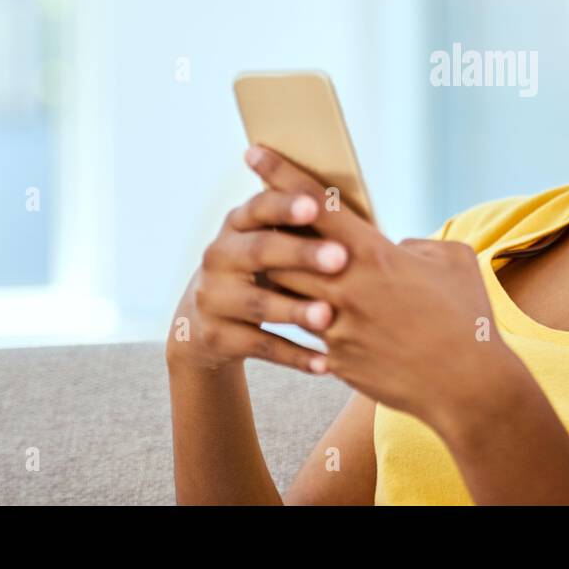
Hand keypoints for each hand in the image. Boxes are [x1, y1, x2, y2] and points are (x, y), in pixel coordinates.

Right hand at [166, 154, 355, 374]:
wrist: (206, 320)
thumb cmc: (264, 269)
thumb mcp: (270, 242)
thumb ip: (302, 228)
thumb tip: (362, 214)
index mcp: (238, 223)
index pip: (261, 206)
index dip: (285, 205)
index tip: (314, 205)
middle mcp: (219, 255)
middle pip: (260, 251)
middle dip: (301, 254)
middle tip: (340, 258)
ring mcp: (213, 297)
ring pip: (258, 303)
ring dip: (296, 310)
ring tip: (328, 315)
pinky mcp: (217, 336)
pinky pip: (260, 346)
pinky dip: (294, 355)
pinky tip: (324, 363)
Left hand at [242, 144, 519, 435]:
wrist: (467, 386)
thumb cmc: (466, 318)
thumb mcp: (451, 262)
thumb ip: (419, 244)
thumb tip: (399, 246)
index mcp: (373, 253)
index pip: (313, 204)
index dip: (279, 175)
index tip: (253, 152)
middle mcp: (346, 286)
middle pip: (283, 248)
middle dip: (268, 229)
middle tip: (255, 215)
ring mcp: (337, 326)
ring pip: (284, 291)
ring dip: (276, 276)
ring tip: (272, 265)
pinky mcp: (336, 360)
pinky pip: (304, 335)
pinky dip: (302, 321)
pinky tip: (305, 319)